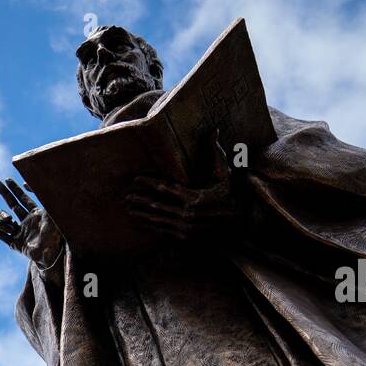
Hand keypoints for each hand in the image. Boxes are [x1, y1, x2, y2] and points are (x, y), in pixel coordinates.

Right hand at [0, 178, 63, 266]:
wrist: (52, 253)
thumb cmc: (54, 232)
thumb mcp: (49, 210)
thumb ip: (39, 196)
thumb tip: (25, 183)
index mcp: (36, 214)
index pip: (23, 198)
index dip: (15, 189)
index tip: (7, 179)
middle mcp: (27, 222)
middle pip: (12, 203)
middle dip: (4, 192)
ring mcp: (21, 233)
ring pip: (4, 220)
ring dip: (3, 217)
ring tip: (10, 222)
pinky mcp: (15, 244)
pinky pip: (1, 234)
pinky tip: (5, 229)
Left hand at [124, 128, 246, 244]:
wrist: (239, 221)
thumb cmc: (230, 192)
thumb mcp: (225, 171)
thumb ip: (214, 152)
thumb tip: (214, 129)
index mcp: (199, 197)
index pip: (169, 188)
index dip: (151, 183)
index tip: (136, 178)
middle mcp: (191, 215)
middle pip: (160, 205)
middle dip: (141, 199)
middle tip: (126, 194)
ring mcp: (187, 228)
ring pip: (159, 219)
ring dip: (142, 213)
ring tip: (128, 207)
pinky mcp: (185, 237)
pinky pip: (163, 230)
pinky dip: (150, 225)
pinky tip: (139, 220)